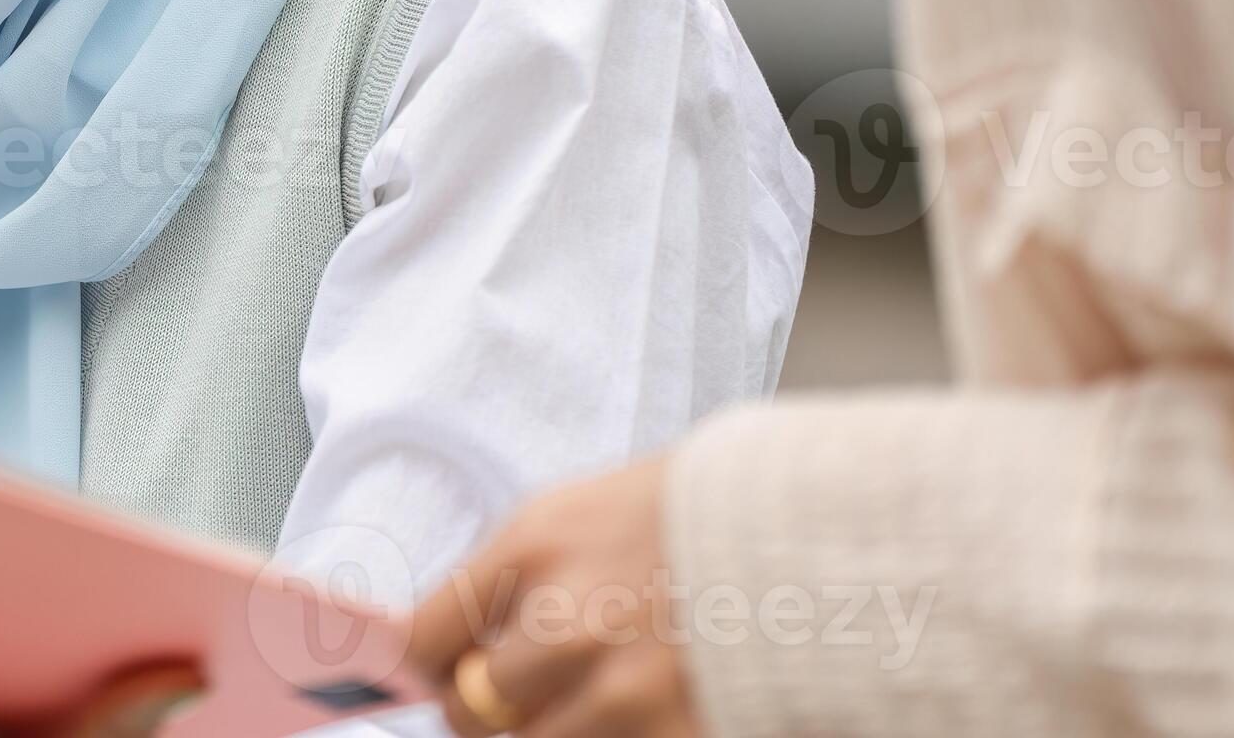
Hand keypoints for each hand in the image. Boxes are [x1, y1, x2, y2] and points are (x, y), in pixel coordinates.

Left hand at [406, 457, 698, 737]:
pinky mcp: (673, 734)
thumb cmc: (687, 516)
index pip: (424, 639)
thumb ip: (508, 583)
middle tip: (514, 687)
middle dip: (485, 705)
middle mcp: (567, 625)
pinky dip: (618, 732)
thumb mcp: (574, 517)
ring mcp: (623, 692)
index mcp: (534, 551)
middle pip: (471, 710)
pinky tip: (645, 699)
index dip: (424, 664)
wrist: (809, 531)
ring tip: (601, 681)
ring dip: (557, 723)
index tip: (432, 670)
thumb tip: (437, 647)